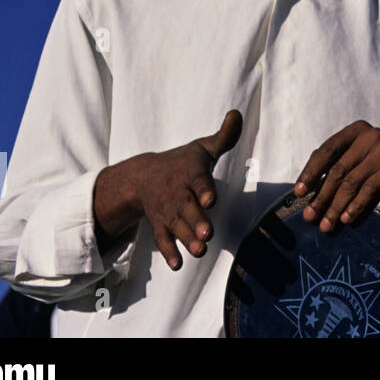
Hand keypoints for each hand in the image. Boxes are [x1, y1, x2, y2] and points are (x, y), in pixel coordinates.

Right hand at [95, 108, 242, 270]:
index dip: (204, 189)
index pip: (198, 180)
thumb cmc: (183, 162)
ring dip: (187, 239)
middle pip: (186, 208)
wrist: (143, 176)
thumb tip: (237, 114)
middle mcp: (177, 193)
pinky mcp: (161, 224)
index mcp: (190, 173)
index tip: (211, 198)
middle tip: (208, 234)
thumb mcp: (202, 147)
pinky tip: (178, 265)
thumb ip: (224, 136)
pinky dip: (169, 252)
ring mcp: (167, 211)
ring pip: (176, 226)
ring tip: (200, 250)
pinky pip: (162, 239)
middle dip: (197, 221)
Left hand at [295, 121, 379, 230]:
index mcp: (356, 130)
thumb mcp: (358, 159)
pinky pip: (370, 189)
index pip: (327, 150)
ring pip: (352, 182)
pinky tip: (347, 219)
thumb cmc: (379, 169)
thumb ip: (336, 166)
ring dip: (336, 207)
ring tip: (326, 225)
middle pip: (338, 169)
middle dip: (322, 196)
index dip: (311, 172)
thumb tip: (304, 192)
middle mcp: (371, 135)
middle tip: (310, 217)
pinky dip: (356, 206)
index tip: (299, 193)